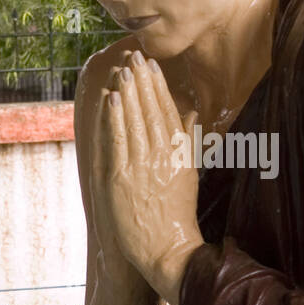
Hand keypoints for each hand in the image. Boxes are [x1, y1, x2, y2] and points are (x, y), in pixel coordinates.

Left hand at [101, 51, 203, 304]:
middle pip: (151, 111)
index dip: (158, 86)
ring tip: (123, 70)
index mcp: (180, 153)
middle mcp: (163, 156)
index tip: (151, 65)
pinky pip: (118, 142)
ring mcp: (142, 166)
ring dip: (128, 94)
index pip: (168, 111)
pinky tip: (111, 99)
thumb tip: (191, 111)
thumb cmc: (178, 213)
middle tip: (135, 57)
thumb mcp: (190, 172)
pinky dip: (114, 119)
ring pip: (134, 122)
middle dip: (142, 82)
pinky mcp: (123, 178)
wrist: (168, 247)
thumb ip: (189, 140)